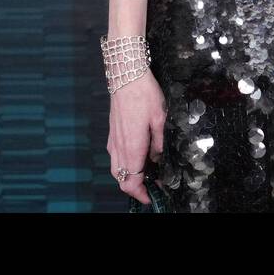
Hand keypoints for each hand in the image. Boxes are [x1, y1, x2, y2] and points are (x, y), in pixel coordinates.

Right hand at [107, 71, 165, 203]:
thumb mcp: (161, 118)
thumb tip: (158, 157)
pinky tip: (140, 157)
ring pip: (118, 169)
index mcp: (132, 147)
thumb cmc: (144, 94)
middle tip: (154, 186)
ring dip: (130, 176)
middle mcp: (119, 148)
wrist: (126, 76)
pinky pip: (116, 157)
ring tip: (149, 172)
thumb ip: (160, 142)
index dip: (141, 194)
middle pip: (122, 179)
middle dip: (136, 187)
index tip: (152, 197)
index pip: (131, 182)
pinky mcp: (113, 134)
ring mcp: (113, 141)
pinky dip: (126, 164)